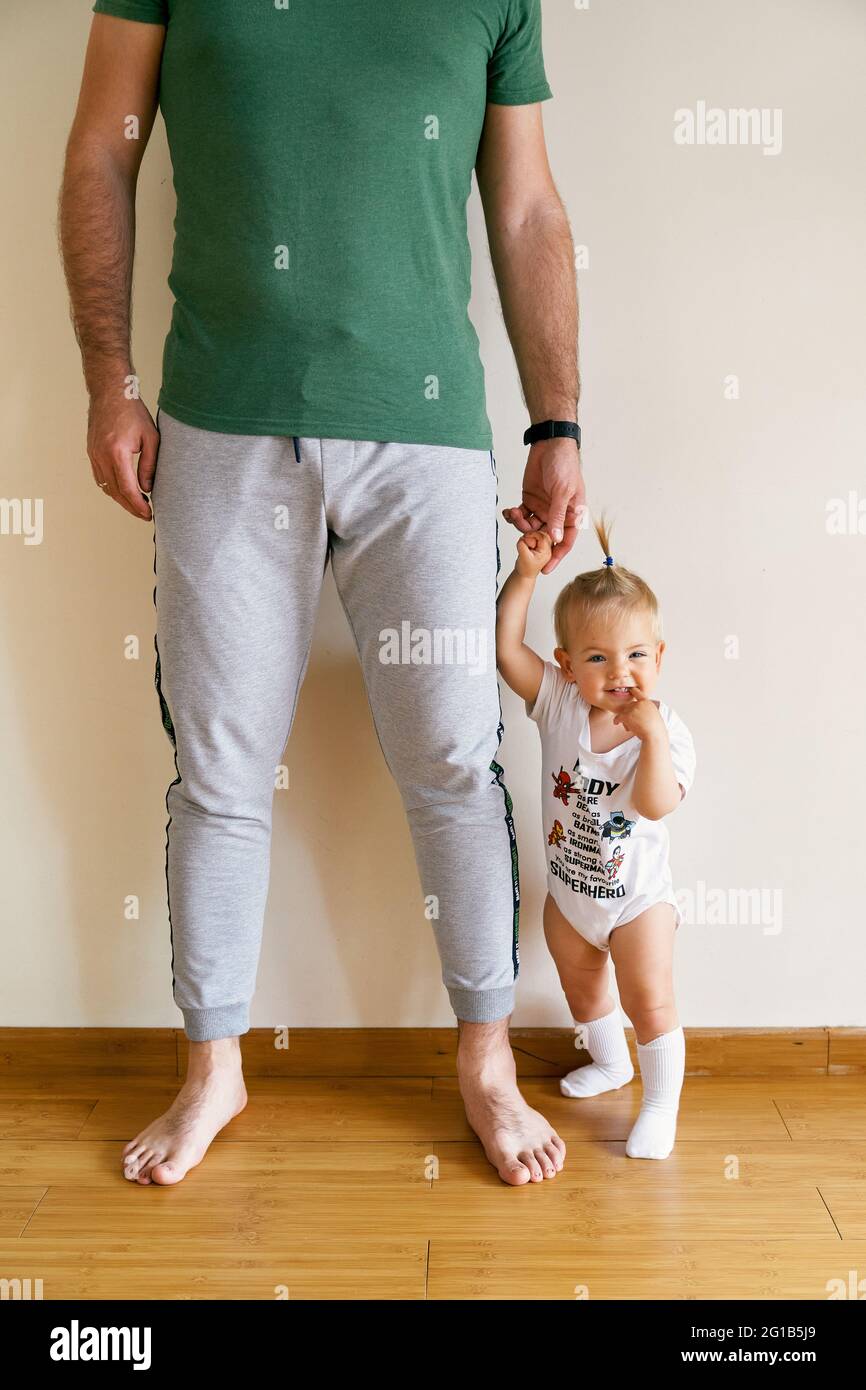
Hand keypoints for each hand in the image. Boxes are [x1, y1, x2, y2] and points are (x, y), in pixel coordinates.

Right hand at [87, 391, 159, 519]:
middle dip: (130, 507)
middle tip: (145, 514)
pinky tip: (123, 490)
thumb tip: (147, 488)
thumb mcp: (151, 438)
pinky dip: (111, 487)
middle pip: (115, 492)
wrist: (110, 392)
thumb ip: (149, 465)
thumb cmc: (133, 412)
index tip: (149, 514)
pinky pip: (99, 477)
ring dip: (120, 499)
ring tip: (137, 504)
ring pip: (106, 487)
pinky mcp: (91, 452)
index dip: (138, 505)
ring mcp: (93, 454)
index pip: (128, 489)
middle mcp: (101, 456)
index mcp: (117, 453)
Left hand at [502, 436, 585, 573]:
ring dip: (520, 526)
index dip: (556, 556)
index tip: (545, 569)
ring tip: (514, 514)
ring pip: (530, 527)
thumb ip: (558, 515)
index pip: (565, 541)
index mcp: (572, 515)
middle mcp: (558, 515)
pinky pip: (521, 516)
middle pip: (545, 537)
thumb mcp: (563, 491)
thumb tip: (556, 538)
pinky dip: (513, 516)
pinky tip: (508, 512)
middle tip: (521, 539)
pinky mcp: (530, 501)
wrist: (550, 444)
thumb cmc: (564, 465)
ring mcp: (543, 508)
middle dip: (532, 541)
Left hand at [612, 686, 664, 741]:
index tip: (631, 689)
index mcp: (648, 703)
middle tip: (631, 724)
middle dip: (628, 714)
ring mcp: (634, 708)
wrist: (654, 736)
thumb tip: (637, 714)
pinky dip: (617, 721)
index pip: (639, 693)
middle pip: (629, 706)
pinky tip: (616, 723)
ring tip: (630, 728)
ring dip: (625, 720)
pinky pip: (619, 717)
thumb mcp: (654, 716)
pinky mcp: (628, 715)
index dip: (634, 691)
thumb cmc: (655, 730)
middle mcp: (641, 703)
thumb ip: (645, 711)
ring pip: (624, 712)